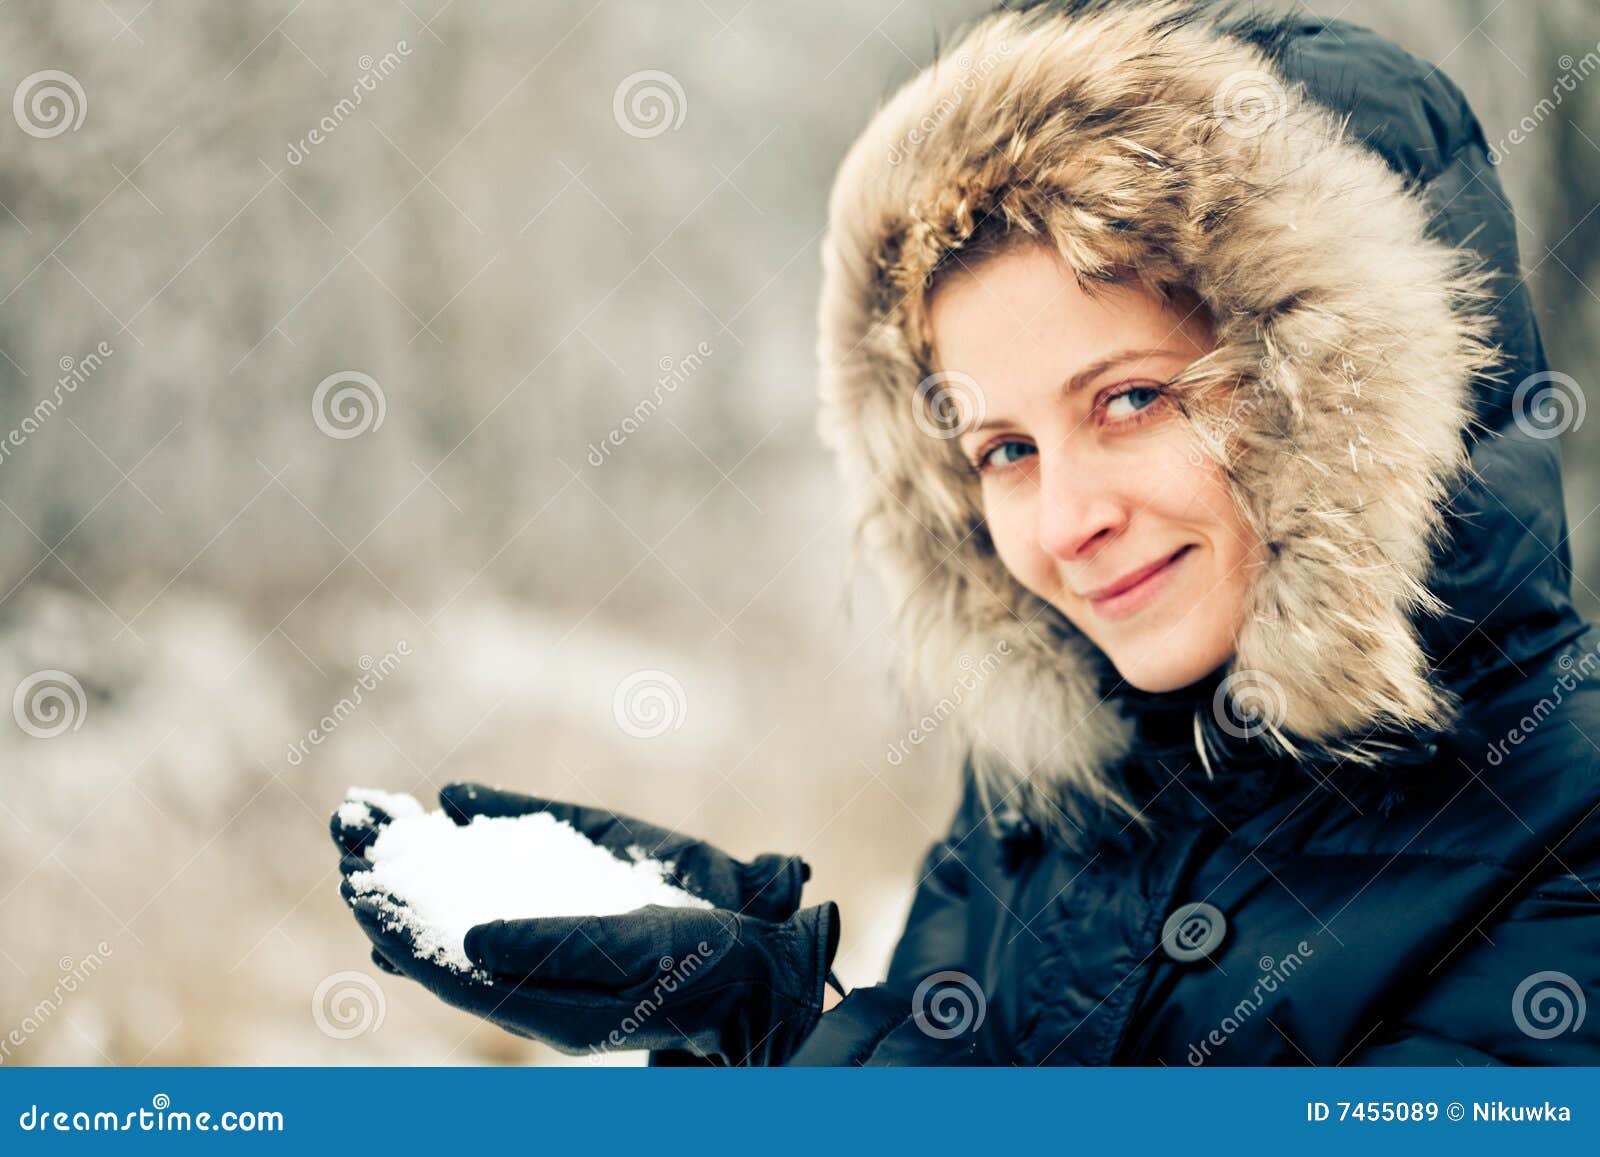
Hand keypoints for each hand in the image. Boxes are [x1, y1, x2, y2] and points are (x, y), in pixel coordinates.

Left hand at [329, 784, 836, 1063]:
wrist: (756, 973)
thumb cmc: (706, 960)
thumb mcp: (636, 945)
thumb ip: (556, 943)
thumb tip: (471, 941)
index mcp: (550, 1005)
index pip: (455, 972)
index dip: (402, 933)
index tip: (354, 895)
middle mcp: (541, 986)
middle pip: (451, 945)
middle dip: (399, 903)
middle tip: (346, 860)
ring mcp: (557, 960)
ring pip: (473, 920)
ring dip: (425, 881)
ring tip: (374, 842)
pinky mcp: (575, 930)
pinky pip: (508, 901)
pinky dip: (471, 869)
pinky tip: (444, 836)